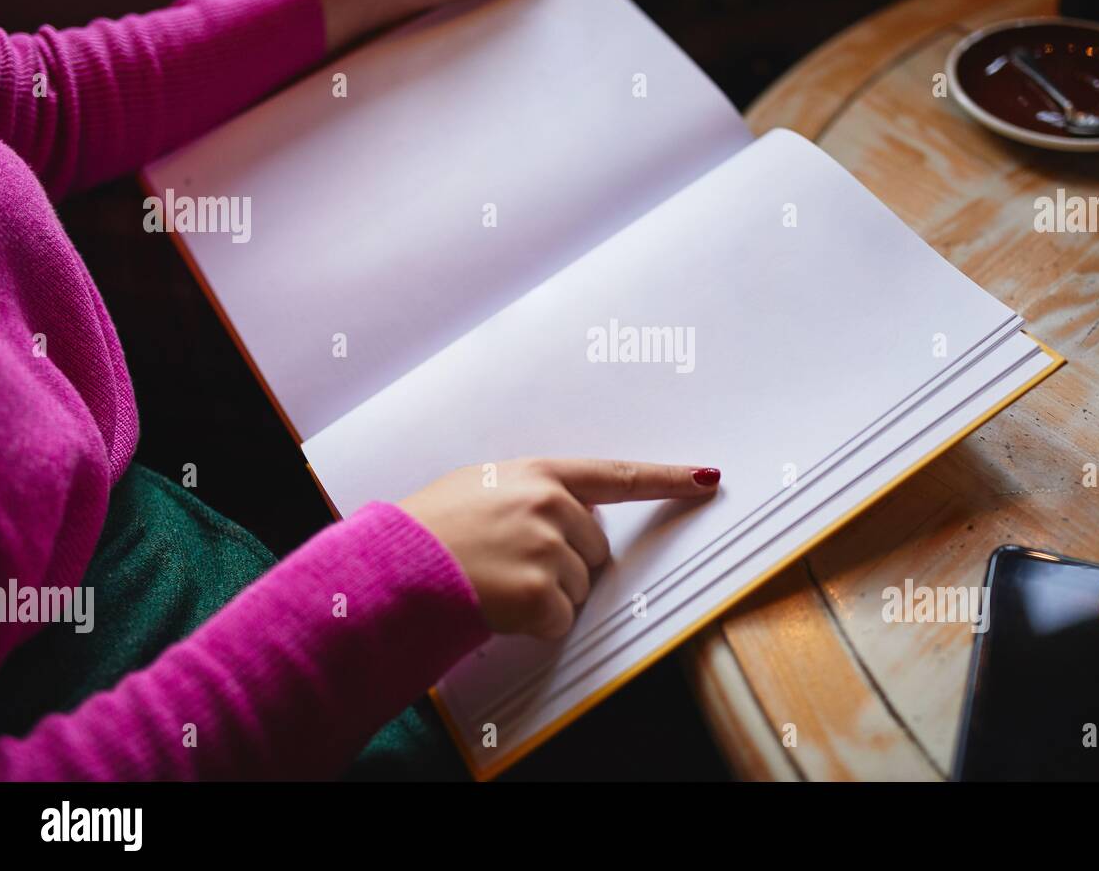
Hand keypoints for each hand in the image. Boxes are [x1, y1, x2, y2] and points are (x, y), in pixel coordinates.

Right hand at [399, 458, 720, 638]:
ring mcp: (548, 548)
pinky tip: (500, 606)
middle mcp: (551, 505)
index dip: (667, 481)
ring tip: (497, 581)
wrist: (392, 567)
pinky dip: (536, 624)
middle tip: (511, 562)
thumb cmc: (428, 529)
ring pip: (581, 587)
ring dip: (548, 595)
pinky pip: (562, 619)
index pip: (618, 477)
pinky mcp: (542, 593)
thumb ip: (535, 493)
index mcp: (538, 474)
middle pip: (596, 549)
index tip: (705, 480)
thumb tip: (576, 514)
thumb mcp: (482, 487)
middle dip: (566, 564)